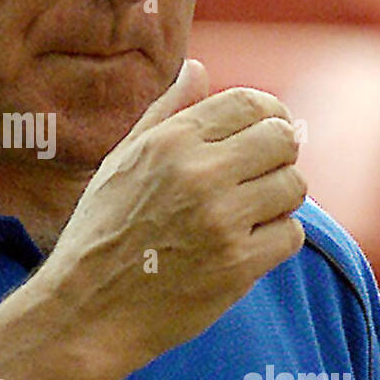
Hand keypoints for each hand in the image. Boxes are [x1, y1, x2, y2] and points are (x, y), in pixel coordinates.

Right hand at [43, 59, 307, 369]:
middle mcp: (198, 174)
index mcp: (168, 142)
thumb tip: (198, 68)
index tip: (267, 132)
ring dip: (279, 199)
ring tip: (251, 212)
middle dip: (280, 154)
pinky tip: (246, 245)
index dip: (269, 114)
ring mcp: (221, 221)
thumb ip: (164, 113)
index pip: (248, 104)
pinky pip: (290, 235)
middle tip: (262, 174)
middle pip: (282, 140)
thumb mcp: (120, 162)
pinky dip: (275, 239)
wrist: (86, 311)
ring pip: (293, 187)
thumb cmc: (100, 234)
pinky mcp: (237, 266)